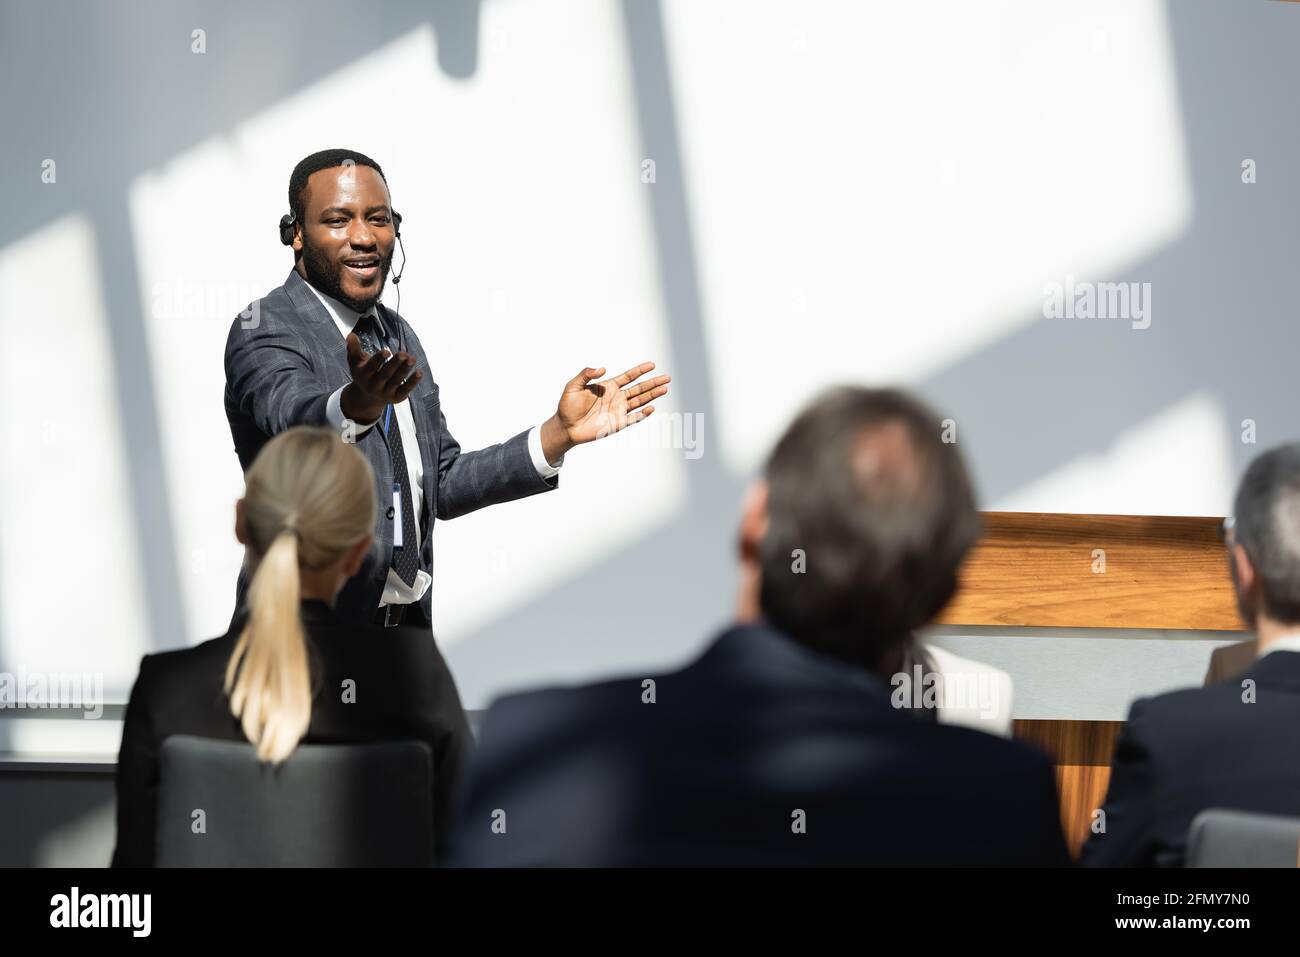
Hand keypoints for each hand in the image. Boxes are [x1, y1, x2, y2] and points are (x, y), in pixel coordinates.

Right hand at [340, 332, 422, 422]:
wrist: (367, 398)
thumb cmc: (363, 374)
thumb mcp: (355, 362)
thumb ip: (353, 348)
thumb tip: (351, 335)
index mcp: (364, 375)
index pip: (371, 367)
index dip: (379, 359)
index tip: (387, 351)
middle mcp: (374, 385)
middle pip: (386, 374)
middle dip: (395, 364)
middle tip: (404, 353)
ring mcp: (386, 392)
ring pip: (396, 381)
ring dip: (405, 370)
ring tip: (412, 359)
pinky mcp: (396, 397)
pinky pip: (405, 389)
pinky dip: (413, 382)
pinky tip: (419, 372)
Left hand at [542, 361, 670, 460]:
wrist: (566, 427)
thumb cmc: (567, 406)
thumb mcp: (573, 385)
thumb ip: (586, 374)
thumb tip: (603, 369)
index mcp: (608, 386)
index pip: (628, 376)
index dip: (640, 370)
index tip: (652, 365)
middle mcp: (616, 398)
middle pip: (639, 388)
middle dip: (653, 383)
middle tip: (667, 377)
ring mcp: (618, 411)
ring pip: (640, 401)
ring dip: (652, 395)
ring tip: (665, 389)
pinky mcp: (617, 424)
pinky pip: (633, 418)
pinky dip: (643, 414)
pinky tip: (651, 408)